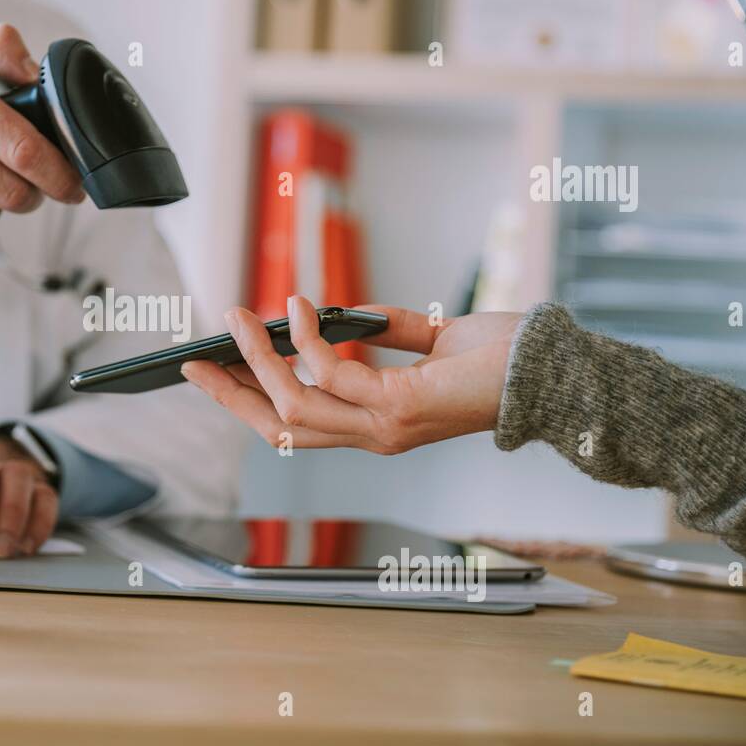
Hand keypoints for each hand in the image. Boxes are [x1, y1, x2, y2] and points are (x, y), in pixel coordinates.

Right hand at [181, 295, 519, 453]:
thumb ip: (391, 333)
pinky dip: (305, 339)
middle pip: (278, 428)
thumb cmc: (502, 361)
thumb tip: (349, 316)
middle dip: (231, 395)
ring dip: (258, 358)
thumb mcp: (435, 342)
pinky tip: (299, 308)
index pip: (296, 424)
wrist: (551, 372)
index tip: (213, 373)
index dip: (249, 402)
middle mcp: (372, 436)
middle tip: (194, 360)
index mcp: (375, 426)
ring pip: (293, 403)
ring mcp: (382, 428)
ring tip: (239, 318)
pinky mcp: (398, 407)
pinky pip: (329, 373)